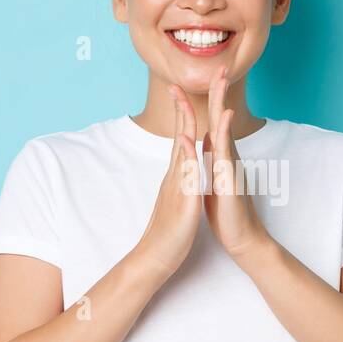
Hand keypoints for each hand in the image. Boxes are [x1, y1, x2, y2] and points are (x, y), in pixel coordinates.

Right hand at [134, 86, 203, 276]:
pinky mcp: (182, 202)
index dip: (183, 115)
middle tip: (178, 83)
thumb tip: (184, 169)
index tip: (184, 93)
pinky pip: (184, 177)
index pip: (181, 139)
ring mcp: (176, 187)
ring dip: (183, 125)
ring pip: (180, 151)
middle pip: (178, 136)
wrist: (156, 258)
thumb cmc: (169, 232)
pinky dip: (186, 158)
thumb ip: (181, 182)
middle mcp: (175, 176)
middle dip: (181, 109)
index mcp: (177, 176)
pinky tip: (187, 142)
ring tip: (184, 101)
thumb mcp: (179, 201)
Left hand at [198, 65, 271, 264]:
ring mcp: (231, 165)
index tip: (204, 78)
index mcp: (220, 156)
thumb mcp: (214, 178)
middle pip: (222, 117)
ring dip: (223, 103)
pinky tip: (225, 117)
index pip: (213, 121)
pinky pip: (226, 152)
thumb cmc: (227, 212)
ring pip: (225, 128)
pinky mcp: (230, 179)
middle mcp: (228, 156)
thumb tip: (207, 139)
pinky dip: (224, 133)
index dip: (208, 100)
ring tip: (222, 81)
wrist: (242, 238)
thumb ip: (212, 157)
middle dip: (221, 91)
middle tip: (221, 67)